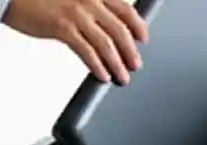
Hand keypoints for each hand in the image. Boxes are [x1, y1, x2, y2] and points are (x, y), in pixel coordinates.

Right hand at [2, 0, 148, 84]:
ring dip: (117, 63)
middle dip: (130, 50)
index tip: (143, 38)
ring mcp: (76, 13)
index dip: (138, 25)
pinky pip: (87, 52)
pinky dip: (98, 66)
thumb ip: (89, 7)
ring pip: (106, 43)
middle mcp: (88, 0)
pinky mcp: (62, 28)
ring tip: (122, 76)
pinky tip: (102, 75)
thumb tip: (105, 25)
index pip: (125, 9)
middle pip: (119, 29)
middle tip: (135, 64)